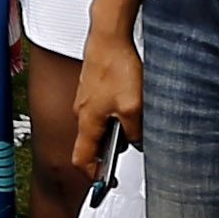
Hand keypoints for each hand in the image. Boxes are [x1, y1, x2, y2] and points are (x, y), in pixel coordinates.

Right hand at [70, 19, 144, 168]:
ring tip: (133, 118)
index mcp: (87, 122)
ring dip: (114, 129)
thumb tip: (137, 142)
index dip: (92, 174)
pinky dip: (114, 113)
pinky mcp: (92, 88)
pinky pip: (101, 109)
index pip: (81, 159)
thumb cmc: (116, 67)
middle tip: (129, 146)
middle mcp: (82, 113)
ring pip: (98, 125)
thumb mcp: (133, 106)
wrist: (109, 36)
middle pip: (90, 143)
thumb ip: (135, 131)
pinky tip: (129, 101)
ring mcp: (85, 99)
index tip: (105, 181)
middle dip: (109, 149)